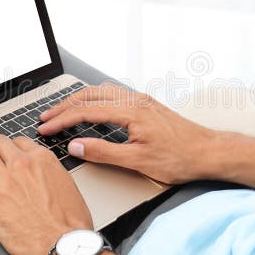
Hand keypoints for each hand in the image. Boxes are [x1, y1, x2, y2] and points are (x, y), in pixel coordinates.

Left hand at [0, 135, 92, 254]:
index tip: (9, 160)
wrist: (64, 245)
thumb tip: (42, 174)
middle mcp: (23, 164)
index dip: (12, 151)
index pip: (19, 141)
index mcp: (43, 160)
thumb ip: (51, 173)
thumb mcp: (68, 186)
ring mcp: (5, 180)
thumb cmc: (70, 224)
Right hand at [37, 83, 219, 184]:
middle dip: (64, 106)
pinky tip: (90, 109)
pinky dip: (94, 100)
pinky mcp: (146, 105)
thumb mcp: (137, 161)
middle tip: (46, 118)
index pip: (86, 111)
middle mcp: (135, 100)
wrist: (208, 152)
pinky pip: (112, 95)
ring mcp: (141, 100)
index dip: (61, 120)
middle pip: (89, 96)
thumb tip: (76, 146)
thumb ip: (103, 153)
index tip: (45, 128)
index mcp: (130, 111)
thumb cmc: (180, 158)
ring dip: (78, 101)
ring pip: (100, 93)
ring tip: (61, 112)